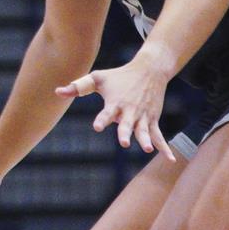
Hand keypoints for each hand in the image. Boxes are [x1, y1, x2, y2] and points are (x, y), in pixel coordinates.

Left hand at [57, 60, 174, 157]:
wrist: (150, 69)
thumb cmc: (120, 75)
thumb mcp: (98, 78)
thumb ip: (79, 87)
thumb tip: (57, 92)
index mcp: (115, 103)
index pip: (107, 113)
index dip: (102, 120)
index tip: (98, 127)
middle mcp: (130, 111)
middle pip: (127, 124)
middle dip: (125, 132)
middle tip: (123, 142)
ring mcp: (143, 116)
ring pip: (144, 130)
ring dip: (146, 139)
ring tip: (148, 149)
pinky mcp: (152, 120)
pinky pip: (159, 136)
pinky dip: (165, 147)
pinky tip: (171, 159)